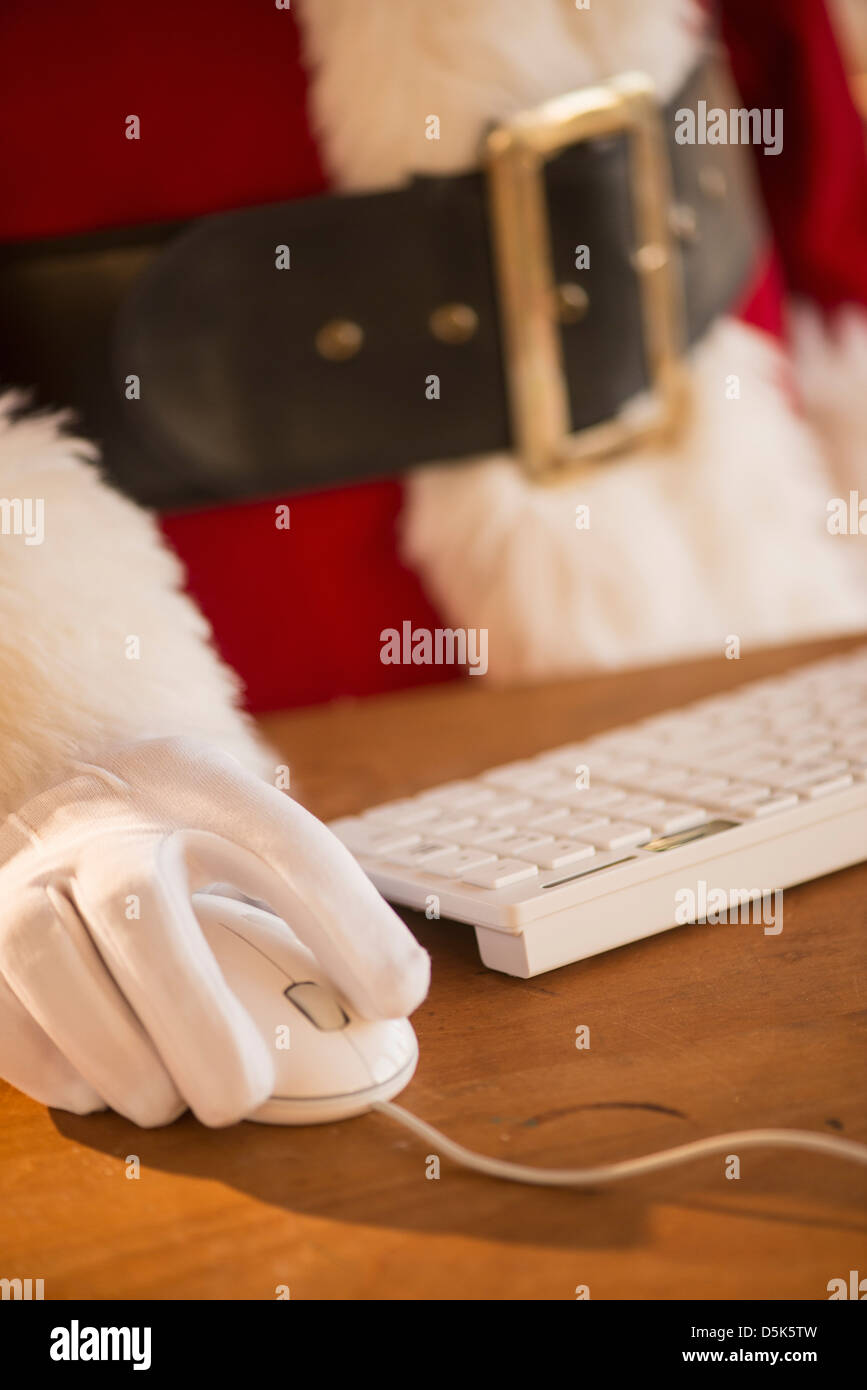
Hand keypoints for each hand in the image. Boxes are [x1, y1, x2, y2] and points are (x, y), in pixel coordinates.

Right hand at [0, 738, 429, 1126]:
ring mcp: (26, 865)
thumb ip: (317, 904)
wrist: (71, 797)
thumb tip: (393, 998)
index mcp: (192, 778)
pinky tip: (102, 1088)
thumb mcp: (248, 832)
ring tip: (167, 1100)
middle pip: (135, 900)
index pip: (279, 839)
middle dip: (193, 1016)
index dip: (346, 921)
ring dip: (113, 1048)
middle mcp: (101, 813)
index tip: (395, 998)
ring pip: (42, 950)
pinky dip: (50, 1063)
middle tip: (243, 1094)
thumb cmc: (182, 836)